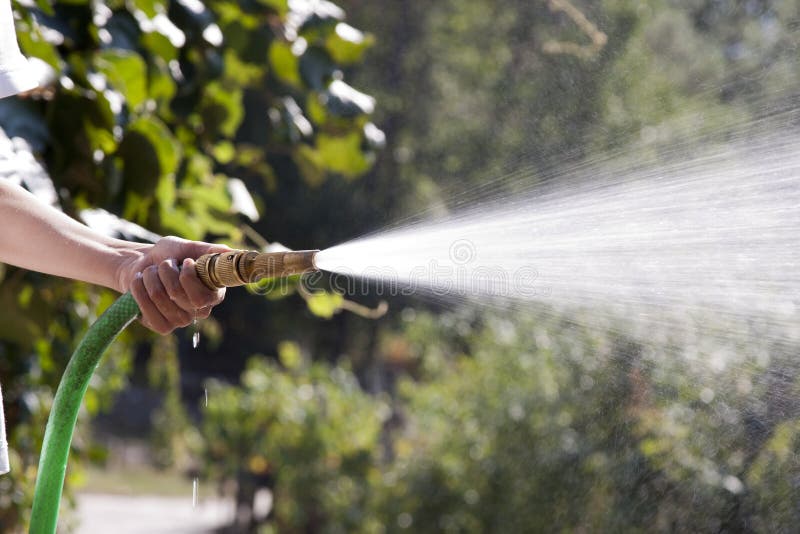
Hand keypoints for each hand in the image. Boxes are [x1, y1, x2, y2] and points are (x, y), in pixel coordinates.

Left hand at [116, 236, 231, 333]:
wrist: (144, 264)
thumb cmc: (170, 255)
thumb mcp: (189, 247)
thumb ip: (209, 250)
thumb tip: (232, 252)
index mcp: (214, 293)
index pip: (203, 297)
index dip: (189, 278)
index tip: (186, 261)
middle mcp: (200, 311)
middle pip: (177, 295)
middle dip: (166, 272)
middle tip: (164, 264)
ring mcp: (182, 321)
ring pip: (160, 300)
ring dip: (150, 279)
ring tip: (150, 271)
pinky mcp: (162, 326)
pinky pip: (148, 313)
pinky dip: (139, 292)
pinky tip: (139, 283)